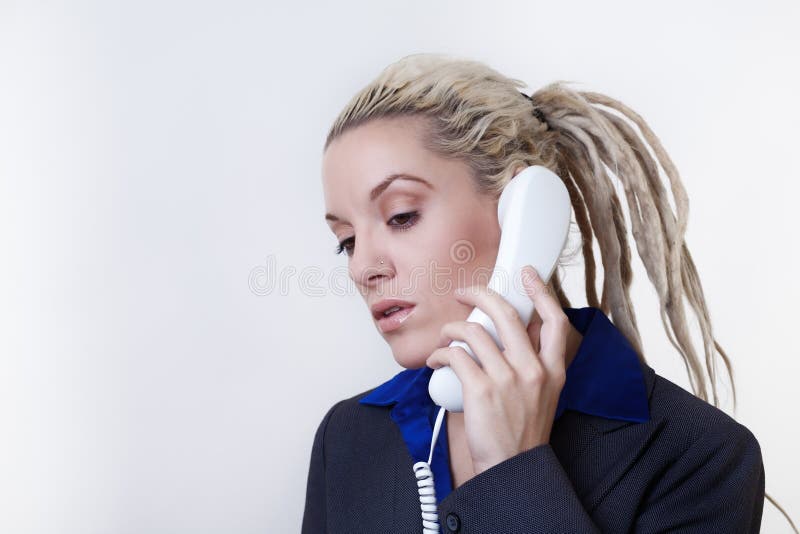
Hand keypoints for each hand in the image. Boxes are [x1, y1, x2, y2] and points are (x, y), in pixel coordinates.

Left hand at [425, 265, 569, 475]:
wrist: (513, 470)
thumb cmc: (521, 434)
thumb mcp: (542, 396)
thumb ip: (532, 365)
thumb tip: (507, 335)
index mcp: (553, 370)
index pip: (555, 321)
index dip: (541, 293)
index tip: (526, 275)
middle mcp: (534, 370)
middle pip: (506, 314)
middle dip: (480, 295)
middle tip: (464, 293)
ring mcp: (508, 379)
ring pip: (473, 332)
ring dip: (451, 329)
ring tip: (444, 338)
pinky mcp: (481, 390)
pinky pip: (455, 355)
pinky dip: (439, 354)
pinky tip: (436, 360)